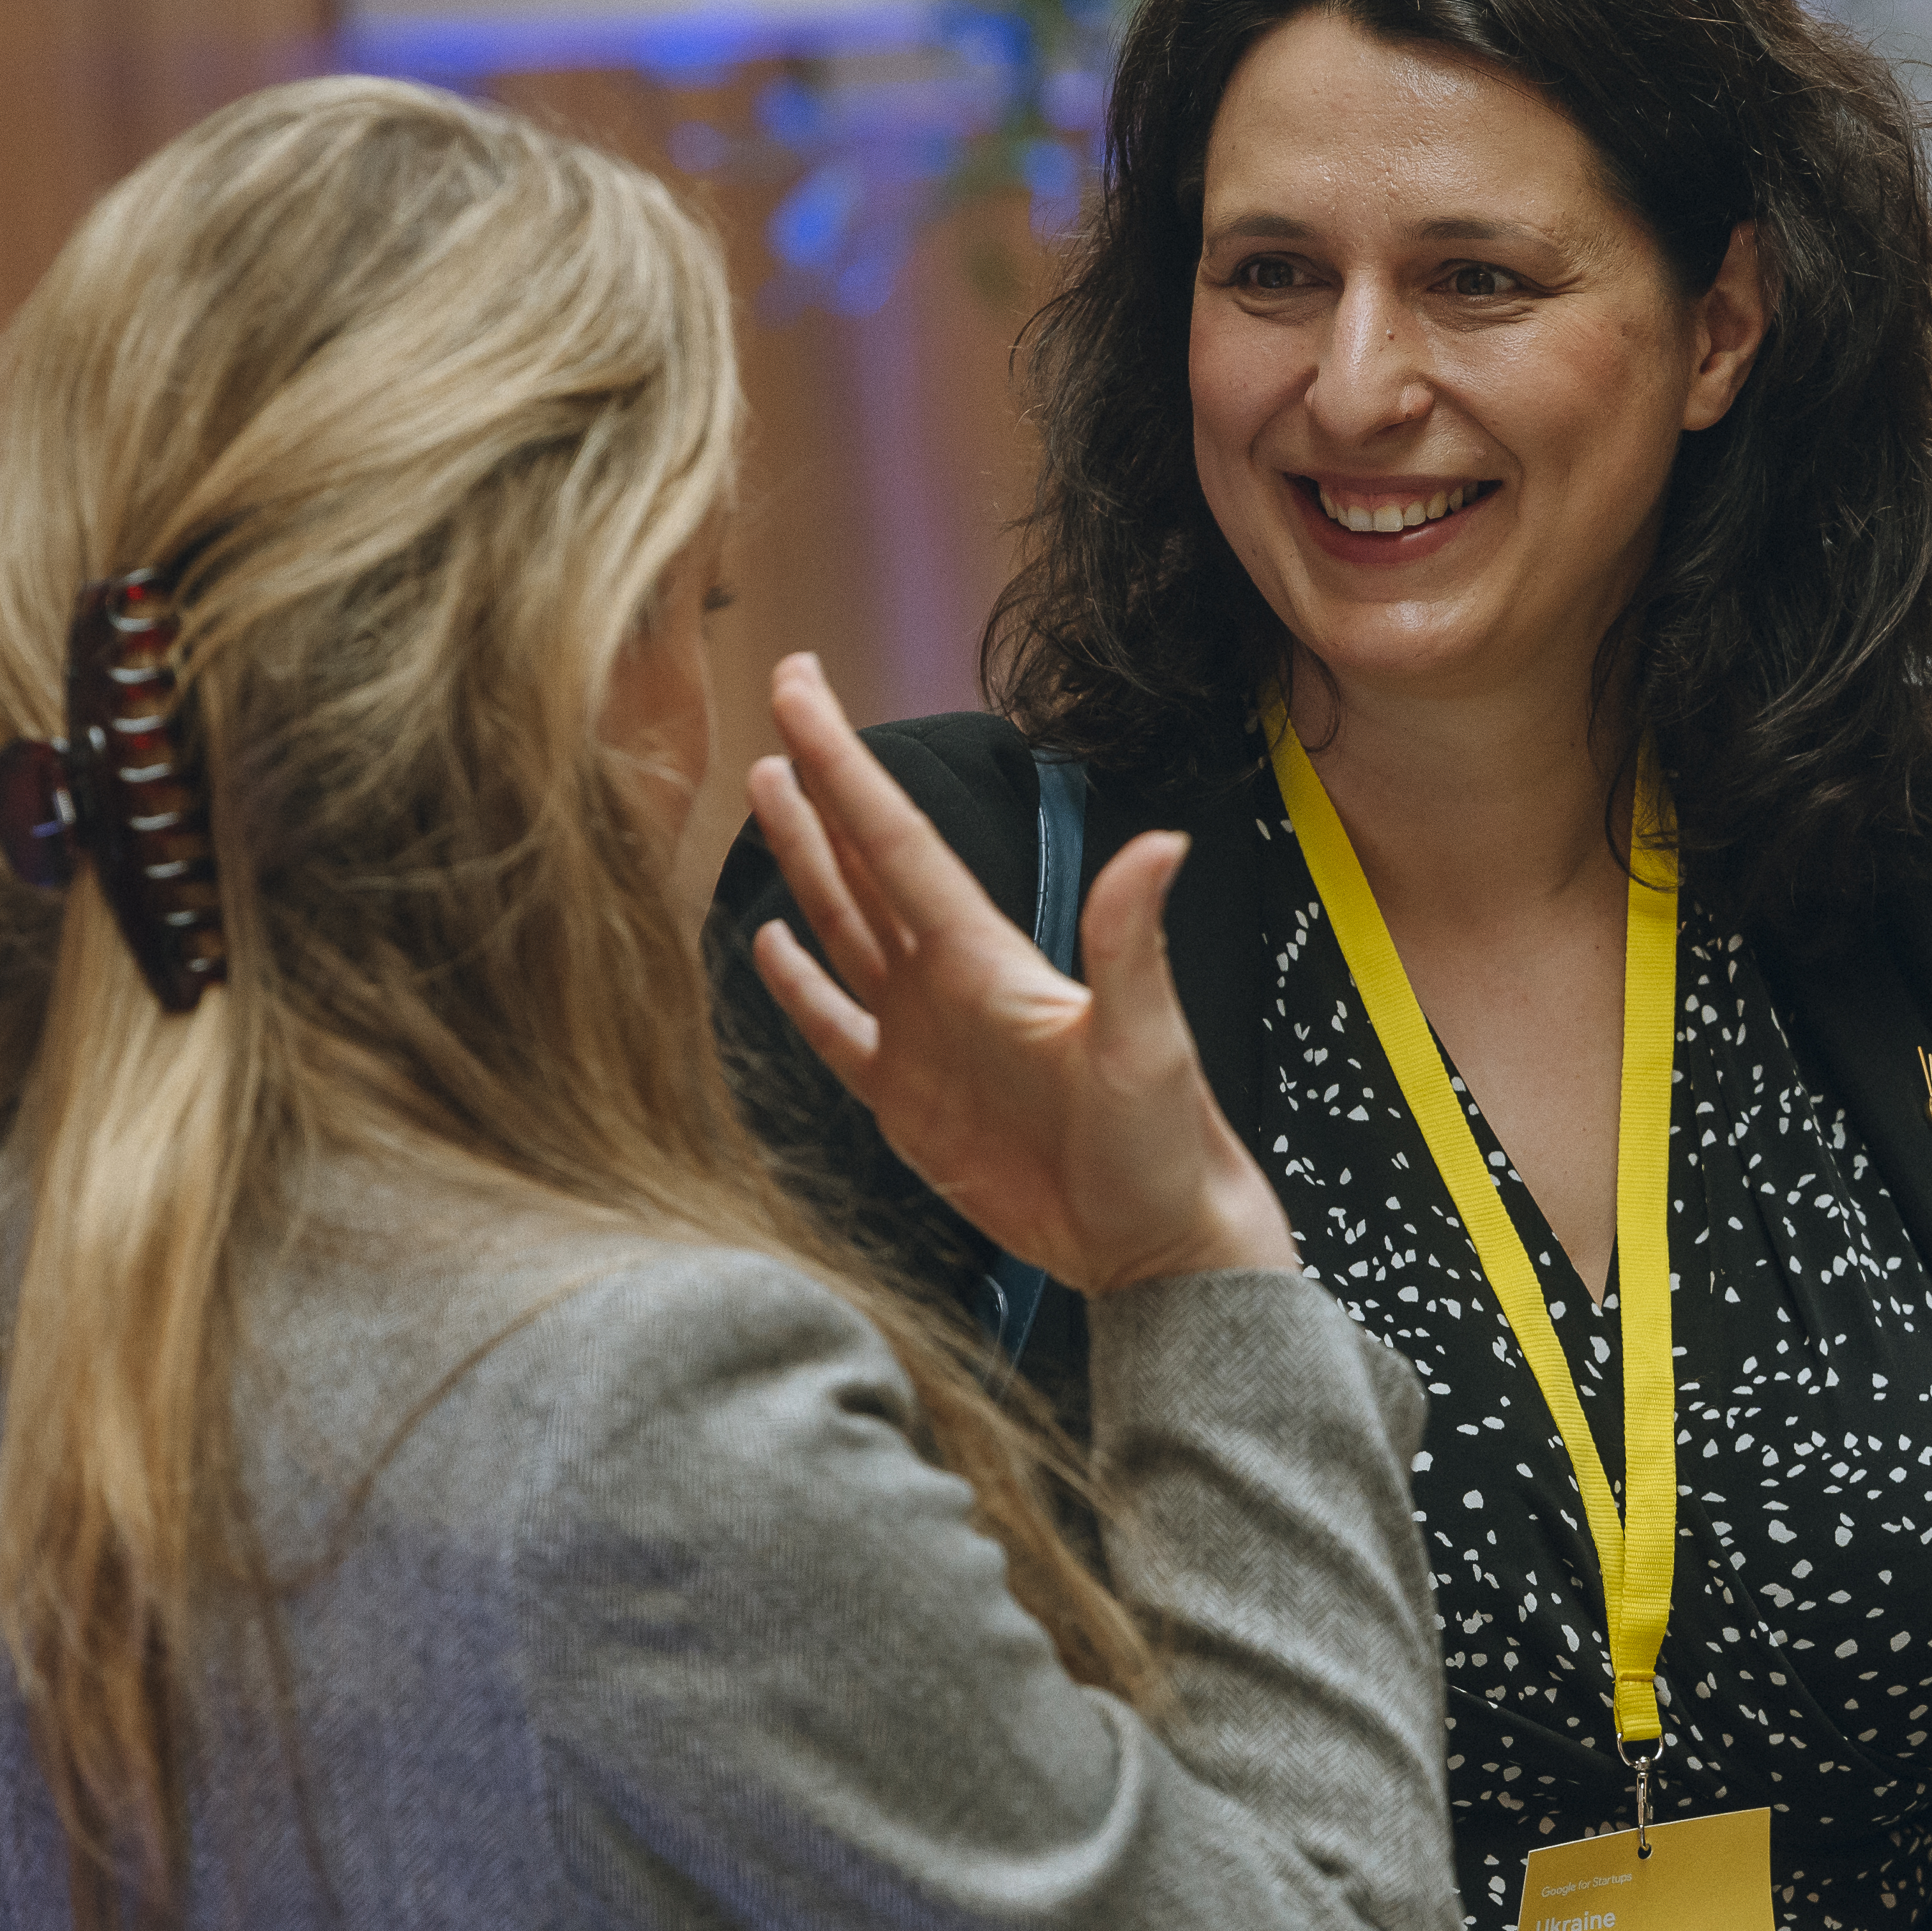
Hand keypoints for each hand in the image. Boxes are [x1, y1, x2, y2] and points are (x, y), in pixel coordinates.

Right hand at [746, 654, 1297, 1295]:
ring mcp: (923, 1037)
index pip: (897, 840)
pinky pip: (836, 1029)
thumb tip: (1163, 842)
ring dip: (809, 858)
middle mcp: (948, 981)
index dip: (845, 763)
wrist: (1158, 1242)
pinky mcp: (906, 1101)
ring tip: (768, 789)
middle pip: (867, 861)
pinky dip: (800, 985)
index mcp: (987, 956)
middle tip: (783, 699)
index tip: (802, 688)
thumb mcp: (1148, 1041)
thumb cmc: (1164, 1145)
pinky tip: (769, 939)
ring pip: (847, 925)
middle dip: (824, 781)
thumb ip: (1132, 942)